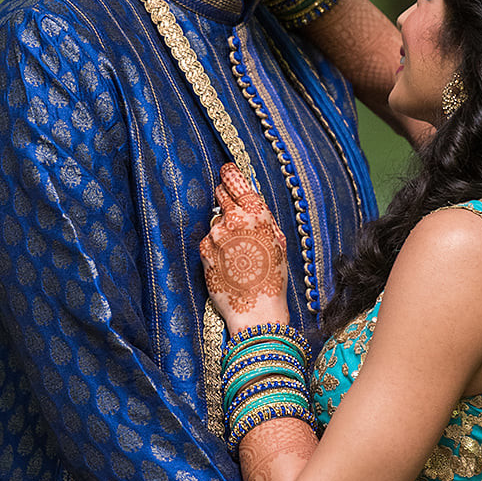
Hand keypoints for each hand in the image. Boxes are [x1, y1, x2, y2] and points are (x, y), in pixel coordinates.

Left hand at [199, 163, 289, 332]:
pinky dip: (216, 246)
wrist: (256, 309)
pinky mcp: (205, 250)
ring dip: (223, 228)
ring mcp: (217, 234)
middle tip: (235, 216)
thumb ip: (262, 216)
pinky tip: (227, 261)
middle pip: (221, 194)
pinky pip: (209, 239)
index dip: (230, 174)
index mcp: (257, 214)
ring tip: (237, 250)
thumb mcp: (277, 241)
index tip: (225, 171)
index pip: (236, 181)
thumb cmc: (272, 278)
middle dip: (226, 200)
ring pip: (216, 219)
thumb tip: (248, 197)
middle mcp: (235, 219)